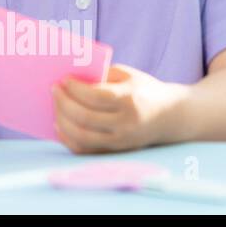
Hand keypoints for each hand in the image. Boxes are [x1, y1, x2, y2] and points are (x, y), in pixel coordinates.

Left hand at [52, 63, 184, 152]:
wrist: (172, 116)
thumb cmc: (144, 89)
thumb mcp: (127, 75)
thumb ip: (101, 75)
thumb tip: (70, 78)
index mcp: (130, 100)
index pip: (95, 96)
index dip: (75, 88)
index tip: (64, 80)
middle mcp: (126, 123)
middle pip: (85, 117)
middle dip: (63, 103)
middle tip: (53, 90)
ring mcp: (122, 141)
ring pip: (82, 137)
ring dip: (62, 121)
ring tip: (55, 107)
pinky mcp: (117, 151)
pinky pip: (87, 150)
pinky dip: (69, 140)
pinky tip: (60, 126)